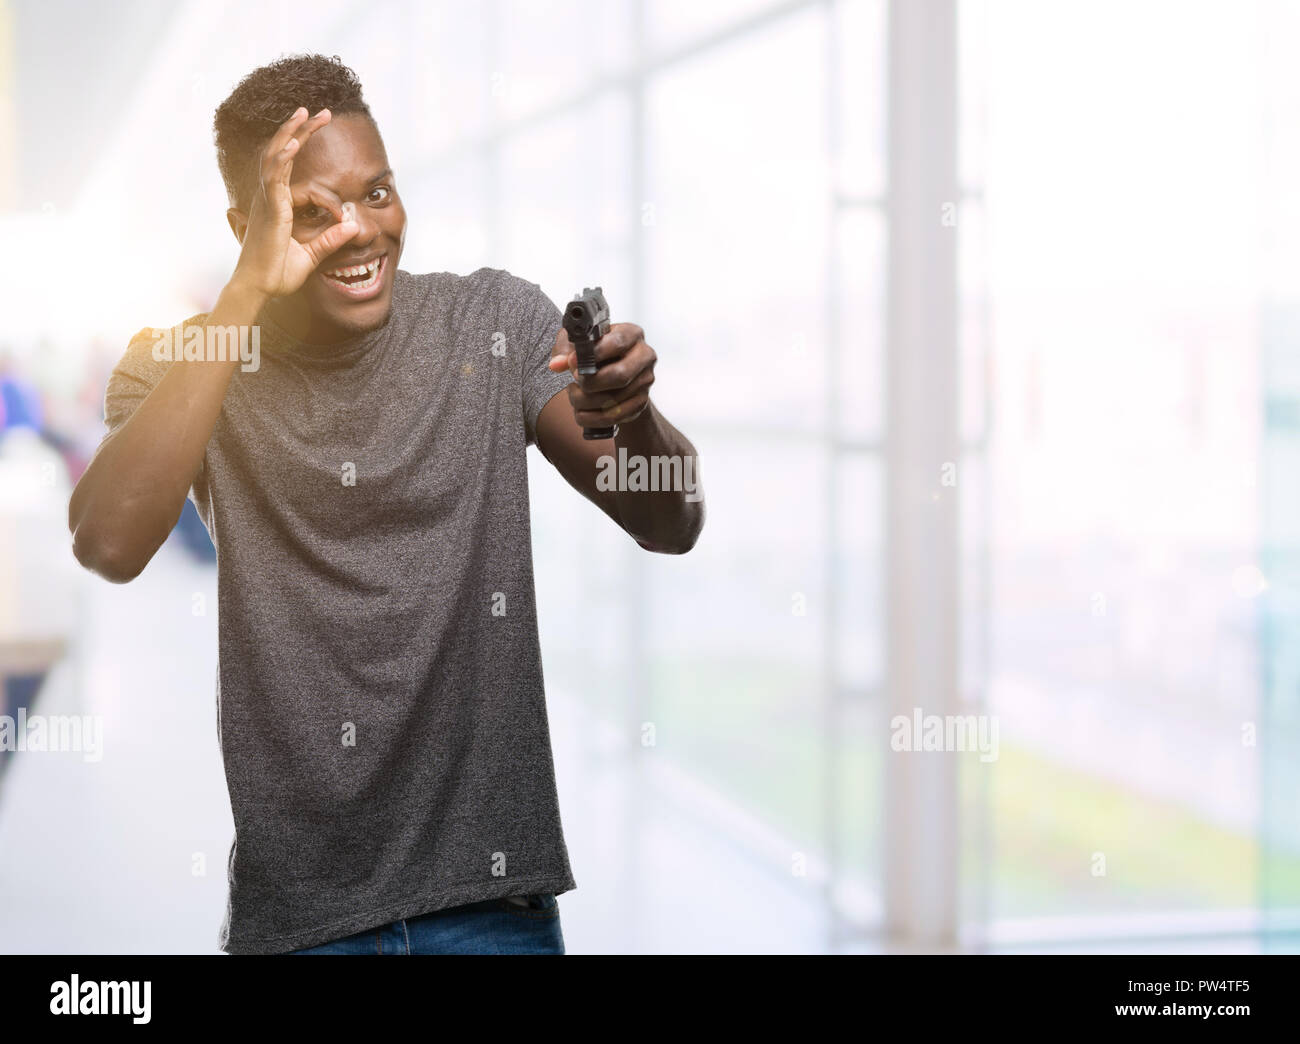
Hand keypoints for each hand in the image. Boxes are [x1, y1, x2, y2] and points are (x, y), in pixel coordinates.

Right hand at [229, 107, 358, 300]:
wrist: (259, 289)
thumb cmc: (277, 274)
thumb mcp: (311, 255)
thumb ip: (331, 239)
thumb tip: (353, 226)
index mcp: (278, 206)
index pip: (295, 176)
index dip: (325, 190)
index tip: (344, 213)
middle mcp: (269, 198)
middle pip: (283, 153)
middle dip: (301, 130)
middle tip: (320, 111)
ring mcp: (267, 200)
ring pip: (277, 156)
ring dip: (292, 131)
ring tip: (307, 111)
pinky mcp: (270, 209)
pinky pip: (275, 176)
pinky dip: (285, 156)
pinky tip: (295, 140)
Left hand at [548, 322, 656, 431]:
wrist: (616, 374)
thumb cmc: (597, 354)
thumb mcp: (580, 343)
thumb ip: (566, 348)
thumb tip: (556, 364)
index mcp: (632, 334)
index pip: (616, 343)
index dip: (591, 354)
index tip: (572, 363)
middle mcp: (644, 356)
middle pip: (619, 375)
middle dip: (590, 382)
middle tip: (574, 381)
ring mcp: (646, 381)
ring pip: (614, 399)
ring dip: (585, 402)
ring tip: (574, 395)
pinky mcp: (641, 402)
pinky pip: (614, 416)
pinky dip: (591, 417)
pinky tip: (580, 411)